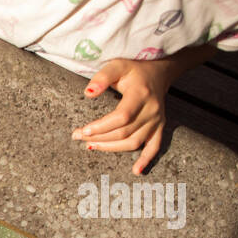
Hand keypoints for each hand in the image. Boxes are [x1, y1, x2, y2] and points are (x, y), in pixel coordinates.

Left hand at [73, 58, 173, 174]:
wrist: (158, 71)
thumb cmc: (133, 69)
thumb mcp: (117, 65)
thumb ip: (102, 77)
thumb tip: (88, 93)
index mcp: (141, 94)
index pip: (121, 117)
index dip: (101, 126)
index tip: (83, 130)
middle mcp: (151, 110)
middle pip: (124, 132)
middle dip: (99, 138)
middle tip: (78, 137)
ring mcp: (157, 120)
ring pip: (133, 143)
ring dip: (110, 148)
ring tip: (90, 146)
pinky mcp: (159, 127)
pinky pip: (154, 147)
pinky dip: (146, 160)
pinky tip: (136, 171)